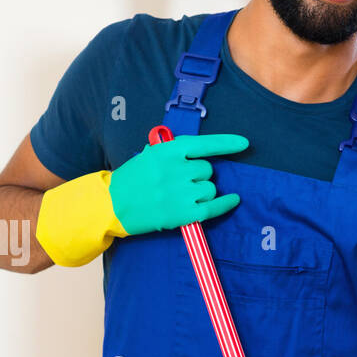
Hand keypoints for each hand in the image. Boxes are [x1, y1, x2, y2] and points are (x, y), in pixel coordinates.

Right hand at [108, 133, 247, 234]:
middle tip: (184, 182)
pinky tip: (232, 200)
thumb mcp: (148, 157)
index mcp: (166, 152)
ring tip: (184, 196)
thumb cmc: (130, 180)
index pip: (202, 144)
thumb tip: (198, 154)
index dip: (226, 143)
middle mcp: (175, 170)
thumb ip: (171, 154)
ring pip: (210, 188)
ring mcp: (180, 192)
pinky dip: (225, 204)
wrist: (112, 205)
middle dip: (201, 175)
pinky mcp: (183, 213)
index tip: (244, 144)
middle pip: (208, 170)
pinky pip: (213, 207)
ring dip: (204, 192)